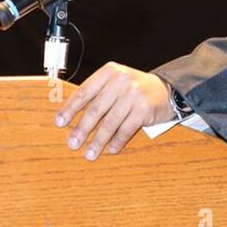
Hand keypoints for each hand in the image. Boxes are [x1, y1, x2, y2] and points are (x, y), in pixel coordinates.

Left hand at [54, 62, 174, 159]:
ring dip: (98, 141)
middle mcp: (121, 80)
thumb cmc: (134, 89)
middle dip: (82, 129)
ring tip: (90, 154)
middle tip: (73, 143)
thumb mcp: (116, 83)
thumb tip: (71, 116)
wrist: (167, 91)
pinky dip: (117, 141)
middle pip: (95, 109)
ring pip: (110, 122)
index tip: (59, 123)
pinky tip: (111, 150)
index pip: (84, 92)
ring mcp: (134, 95)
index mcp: (109, 72)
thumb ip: (97, 94)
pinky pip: (126, 129)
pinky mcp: (144, 109)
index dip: (70, 109)